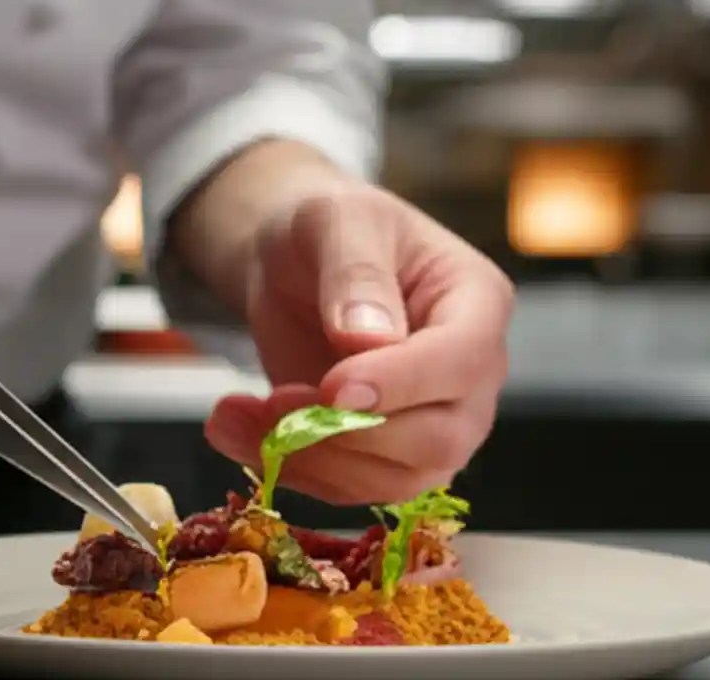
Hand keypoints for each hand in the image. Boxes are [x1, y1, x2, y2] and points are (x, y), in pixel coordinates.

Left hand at [204, 187, 513, 504]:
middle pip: (437, 439)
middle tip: (271, 402)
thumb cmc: (332, 229)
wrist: (298, 263)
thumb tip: (367, 338)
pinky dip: (286, 469)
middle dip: (347, 433)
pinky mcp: (385, 456)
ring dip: (306, 459)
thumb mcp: (337, 222)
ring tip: (233, 416)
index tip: (332, 387)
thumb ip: (355, 273)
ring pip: (391, 480)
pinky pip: (347, 487)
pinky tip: (234, 430)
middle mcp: (470, 377)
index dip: (402, 384)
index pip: (462, 361)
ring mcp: (433, 425)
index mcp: (476, 304)